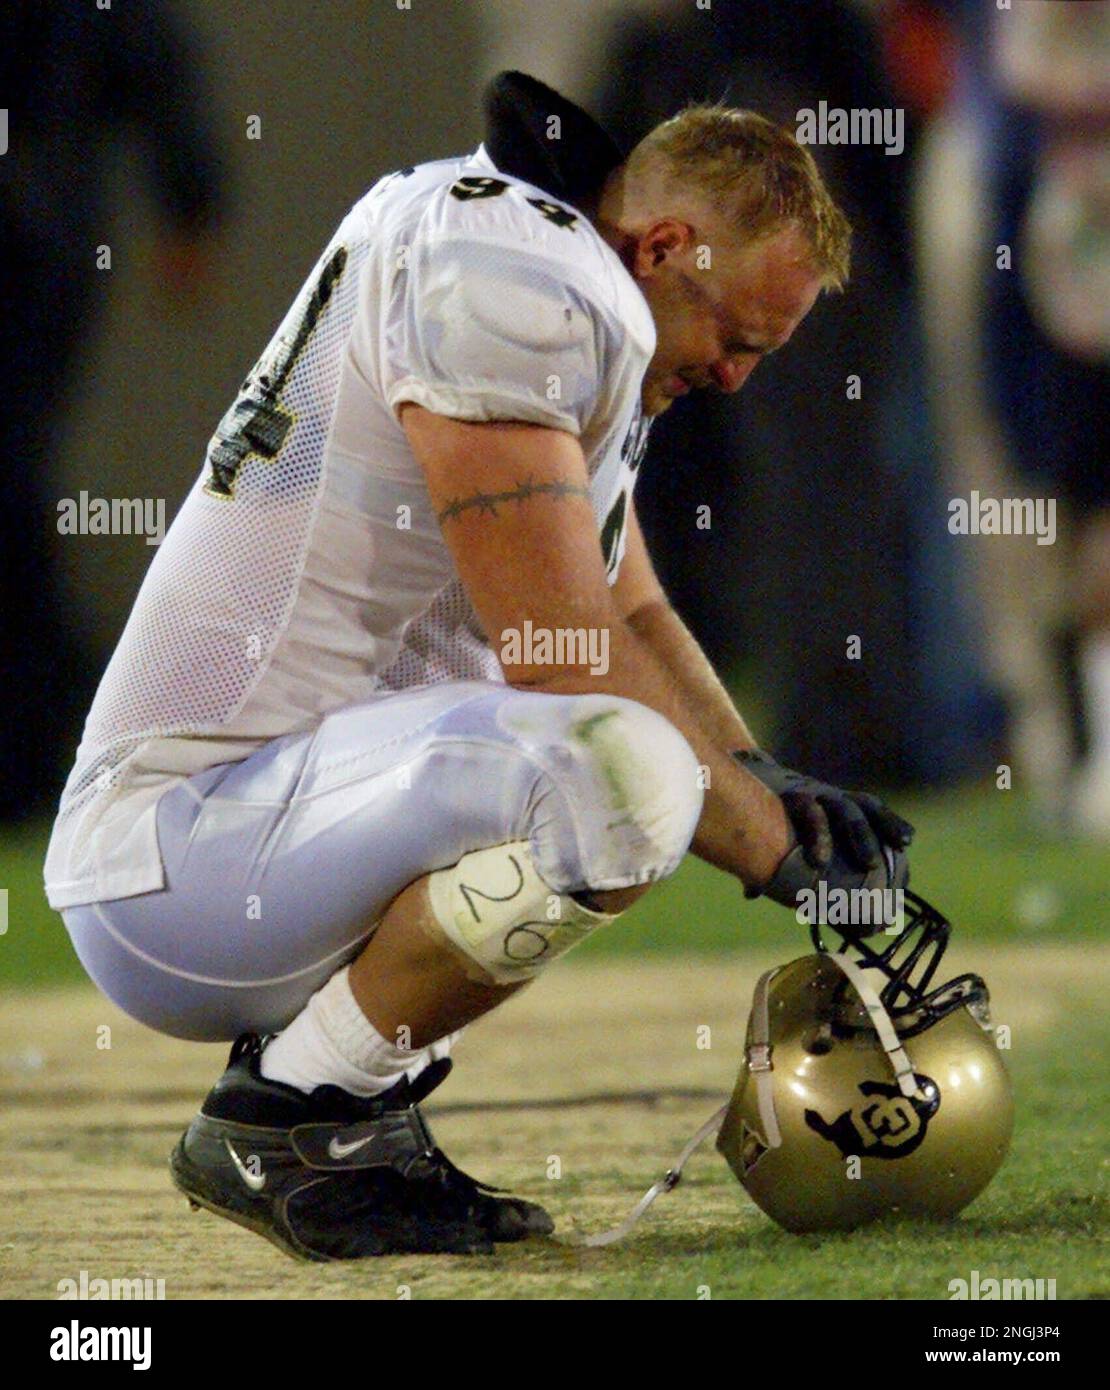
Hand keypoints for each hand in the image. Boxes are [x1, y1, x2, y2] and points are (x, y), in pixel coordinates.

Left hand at [732, 749, 913, 913]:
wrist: (762, 777)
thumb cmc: (760, 819)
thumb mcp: (755, 833)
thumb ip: (757, 860)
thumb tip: (750, 893)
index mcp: (791, 801)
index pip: (807, 810)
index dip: (816, 834)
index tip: (820, 862)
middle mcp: (817, 794)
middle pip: (841, 809)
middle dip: (858, 835)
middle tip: (870, 864)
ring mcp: (835, 795)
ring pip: (862, 806)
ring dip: (883, 827)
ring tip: (902, 847)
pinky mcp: (848, 798)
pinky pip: (874, 809)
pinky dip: (891, 822)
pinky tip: (907, 840)